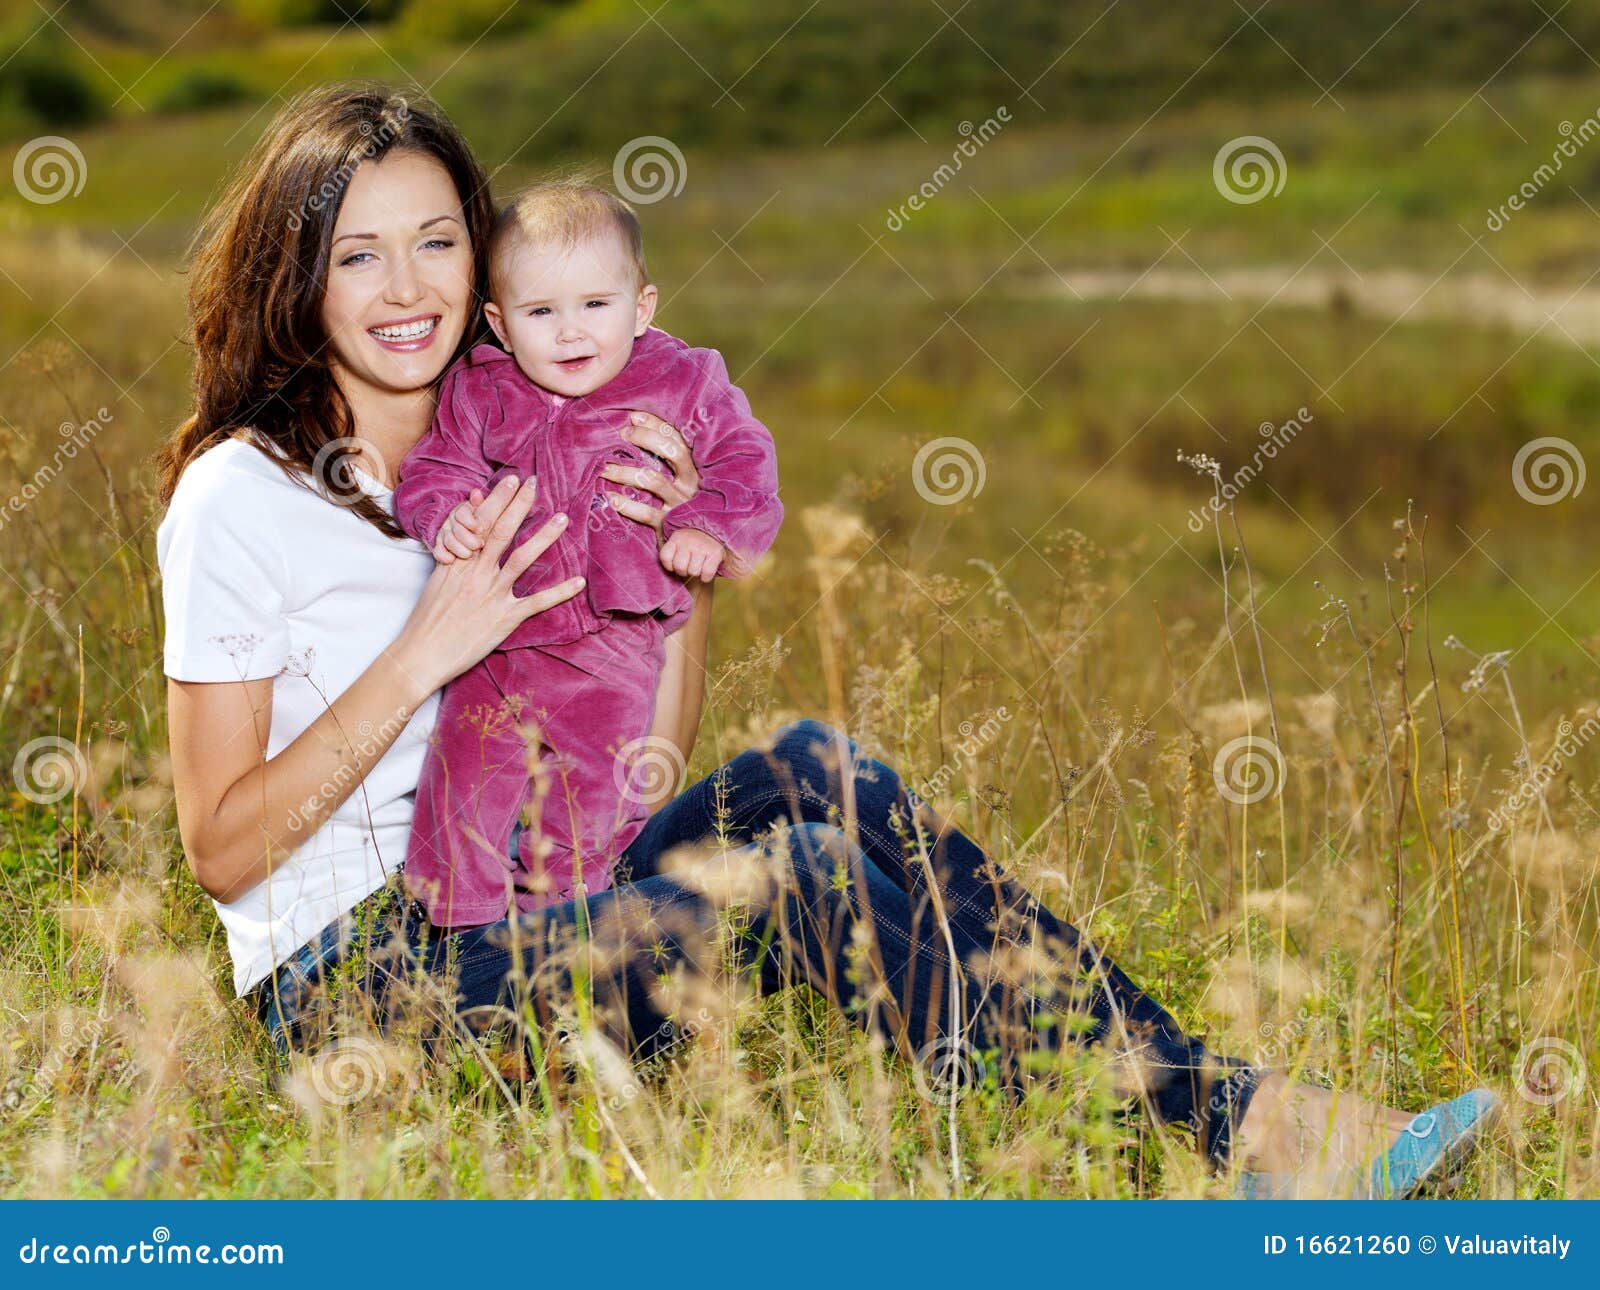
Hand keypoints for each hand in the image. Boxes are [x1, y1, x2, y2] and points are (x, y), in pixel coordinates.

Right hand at [395, 474, 582, 691]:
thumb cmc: (428, 618)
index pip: (481, 523)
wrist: (421, 653)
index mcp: (459, 562)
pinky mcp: (504, 619)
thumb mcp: (438, 580)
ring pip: (522, 559)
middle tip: (536, 483)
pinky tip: (579, 581)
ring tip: (562, 519)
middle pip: (502, 531)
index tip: (512, 479)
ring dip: (544, 537)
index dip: (498, 499)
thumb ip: (456, 556)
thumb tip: (470, 534)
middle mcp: (476, 573)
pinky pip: (537, 602)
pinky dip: (560, 592)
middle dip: (520, 504)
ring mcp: (491, 595)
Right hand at [433, 491, 486, 562]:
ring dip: (458, 548)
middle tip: (479, 545)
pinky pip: (437, 551)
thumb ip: (481, 506)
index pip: (462, 513)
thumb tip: (477, 492)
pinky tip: (450, 559)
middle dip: (467, 537)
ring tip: (468, 554)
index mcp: (464, 512)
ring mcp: (445, 534)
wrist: (467, 541)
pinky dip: (443, 555)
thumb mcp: (482, 516)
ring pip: (448, 540)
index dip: (470, 521)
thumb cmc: (478, 527)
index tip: (479, 529)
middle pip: (456, 528)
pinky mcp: (439, 547)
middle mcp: (452, 521)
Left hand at [602, 410, 752, 577]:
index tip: (633, 417)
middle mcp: (691, 485)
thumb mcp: (681, 483)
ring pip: (654, 481)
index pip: (678, 439)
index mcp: (695, 469)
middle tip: (621, 435)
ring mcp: (681, 505)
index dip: (655, 425)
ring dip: (626, 472)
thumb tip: (635, 431)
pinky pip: (648, 514)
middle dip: (645, 439)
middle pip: (673, 452)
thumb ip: (667, 462)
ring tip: (605, 468)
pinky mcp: (670, 526)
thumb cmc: (681, 508)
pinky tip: (610, 498)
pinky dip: (627, 506)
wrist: (695, 551)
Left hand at [660, 527, 723, 581]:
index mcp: (675, 536)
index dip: (669, 565)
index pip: (665, 558)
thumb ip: (654, 530)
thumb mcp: (674, 533)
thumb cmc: (690, 538)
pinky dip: (706, 576)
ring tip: (698, 564)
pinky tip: (706, 570)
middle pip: (680, 567)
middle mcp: (688, 539)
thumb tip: (627, 514)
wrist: (715, 530)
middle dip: (683, 570)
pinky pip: (706, 574)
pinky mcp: (716, 553)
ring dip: (695, 572)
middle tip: (688, 563)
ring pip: (693, 571)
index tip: (674, 563)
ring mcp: (702, 546)